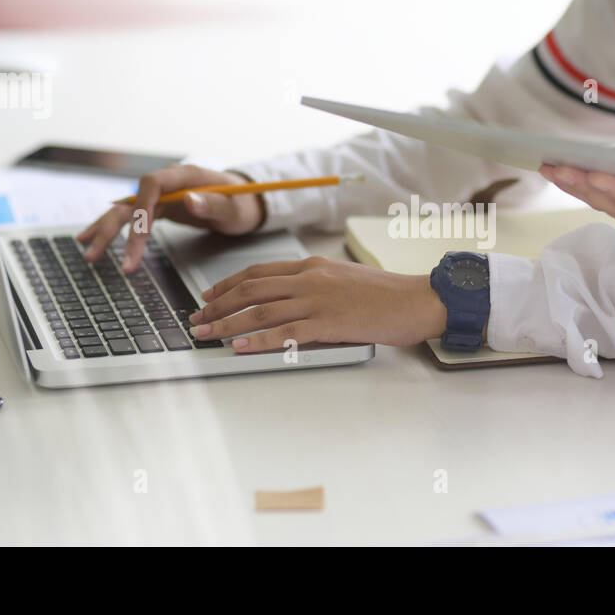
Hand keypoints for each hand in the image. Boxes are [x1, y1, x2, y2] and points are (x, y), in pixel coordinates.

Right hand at [77, 165, 263, 271]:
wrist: (246, 203)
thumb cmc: (242, 205)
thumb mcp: (235, 209)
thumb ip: (214, 204)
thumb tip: (189, 199)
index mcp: (186, 176)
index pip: (152, 184)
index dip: (140, 207)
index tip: (137, 235)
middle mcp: (169, 183)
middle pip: (132, 200)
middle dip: (113, 227)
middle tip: (97, 253)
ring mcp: (162, 195)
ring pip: (127, 210)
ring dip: (106, 230)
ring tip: (87, 250)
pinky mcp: (160, 208)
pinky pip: (133, 218)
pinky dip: (115, 230)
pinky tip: (93, 239)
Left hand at [187, 255, 447, 351]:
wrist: (418, 299)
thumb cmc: (388, 295)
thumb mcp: (344, 280)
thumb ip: (316, 286)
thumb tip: (290, 302)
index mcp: (313, 266)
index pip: (259, 272)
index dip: (228, 285)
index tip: (209, 297)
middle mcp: (310, 278)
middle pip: (251, 289)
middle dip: (217, 305)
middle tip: (196, 319)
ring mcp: (318, 299)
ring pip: (259, 311)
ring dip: (227, 324)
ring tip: (205, 335)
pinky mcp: (328, 322)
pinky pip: (284, 332)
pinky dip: (256, 340)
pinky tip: (238, 348)